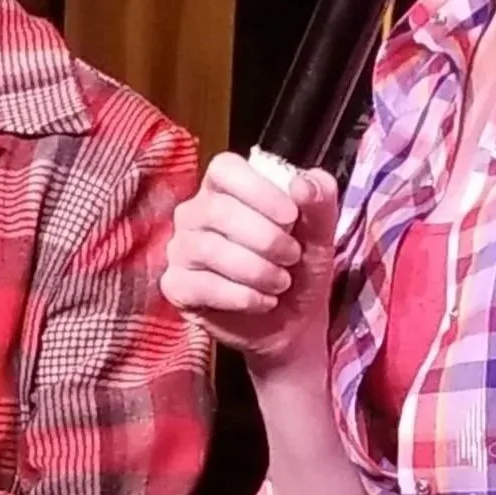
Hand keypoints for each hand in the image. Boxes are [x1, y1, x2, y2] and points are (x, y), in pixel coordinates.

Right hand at [160, 154, 338, 372]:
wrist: (292, 324)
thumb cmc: (299, 269)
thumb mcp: (319, 236)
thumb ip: (319, 203)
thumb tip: (304, 182)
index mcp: (226, 189)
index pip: (225, 169)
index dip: (259, 191)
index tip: (292, 217)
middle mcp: (195, 213)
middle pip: (218, 210)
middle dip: (265, 238)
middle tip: (292, 257)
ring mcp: (181, 249)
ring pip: (207, 249)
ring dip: (256, 270)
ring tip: (281, 283)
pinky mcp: (176, 286)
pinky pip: (200, 285)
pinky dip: (241, 296)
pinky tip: (263, 302)